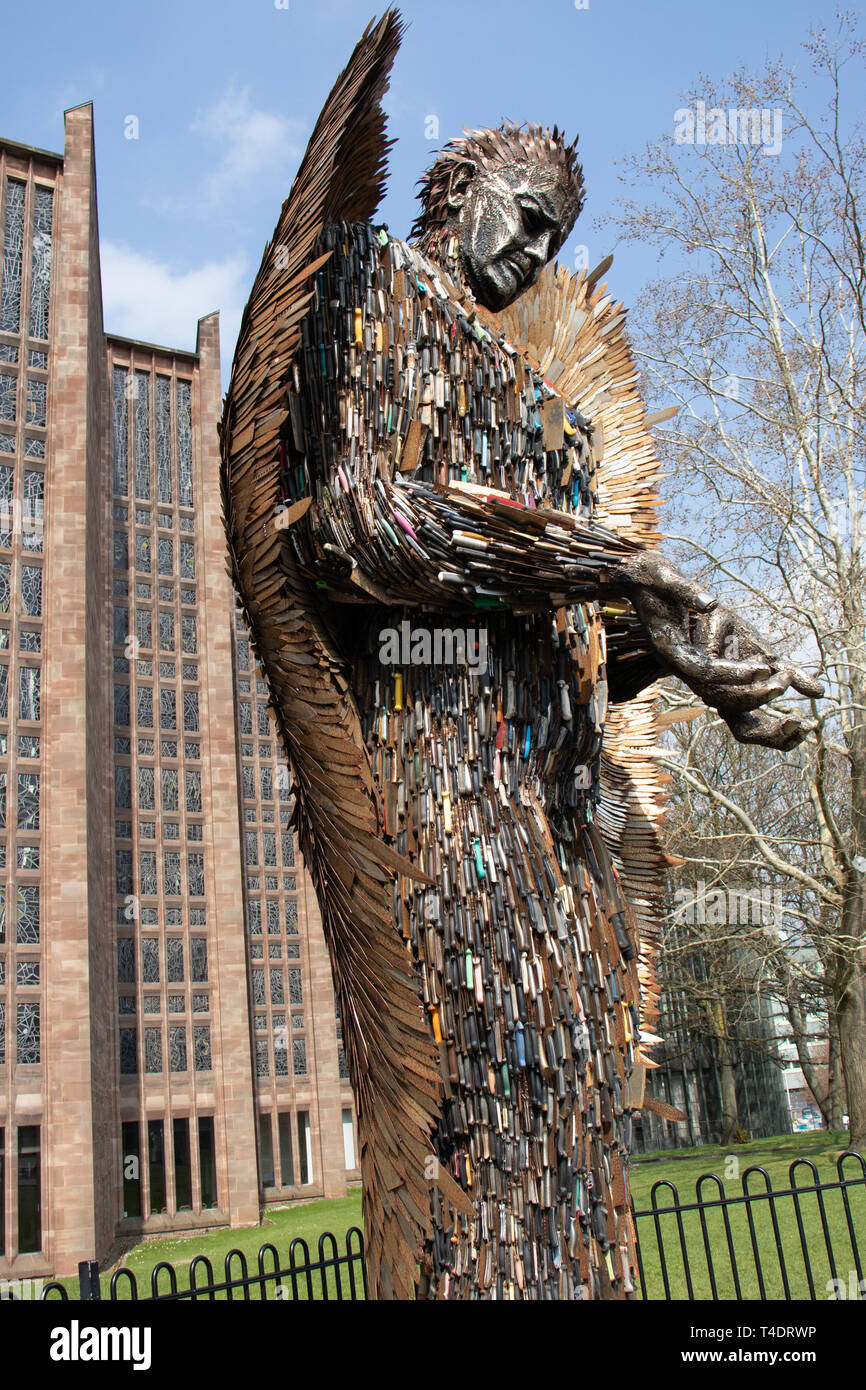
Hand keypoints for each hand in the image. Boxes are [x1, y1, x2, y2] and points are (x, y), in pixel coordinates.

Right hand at [611, 552, 822, 749]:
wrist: (633, 578)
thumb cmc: (647, 573)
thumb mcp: (662, 575)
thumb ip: (685, 590)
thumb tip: (711, 603)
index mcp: (666, 643)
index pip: (702, 668)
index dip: (732, 673)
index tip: (763, 670)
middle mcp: (675, 656)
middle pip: (712, 687)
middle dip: (747, 690)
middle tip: (783, 683)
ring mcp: (684, 655)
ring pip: (718, 684)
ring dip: (749, 688)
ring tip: (784, 679)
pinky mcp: (692, 649)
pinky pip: (720, 670)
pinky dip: (744, 675)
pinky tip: (769, 669)